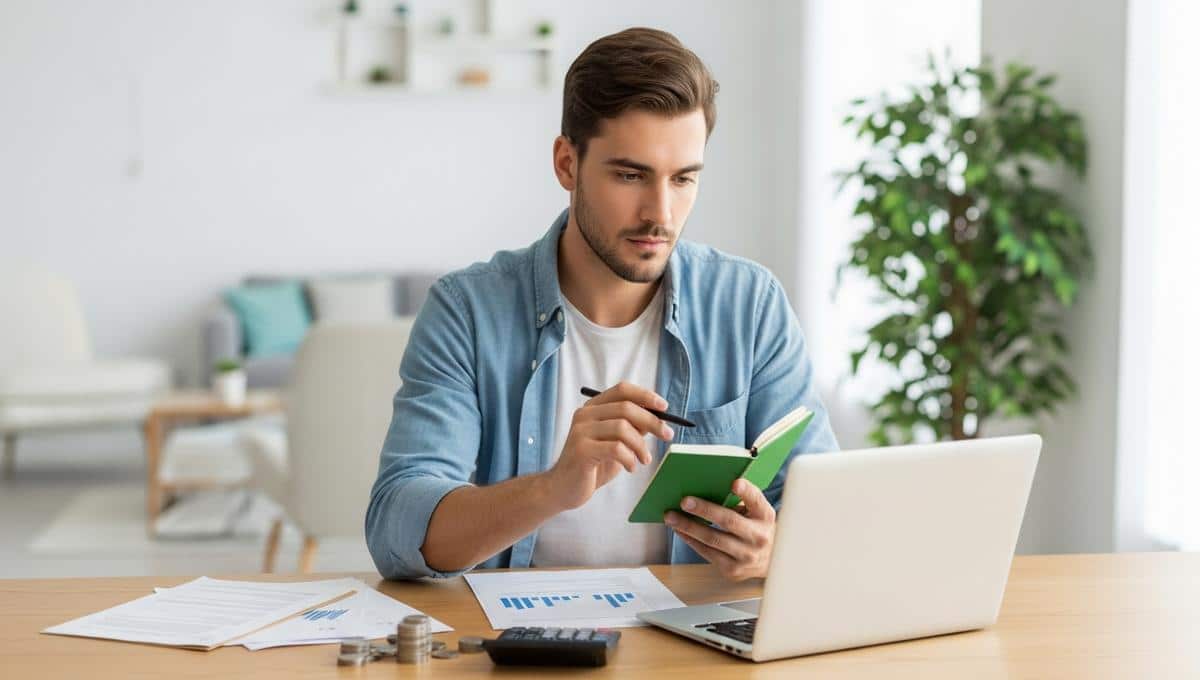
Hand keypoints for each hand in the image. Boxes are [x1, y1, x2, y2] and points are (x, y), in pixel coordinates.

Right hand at [543, 382, 674, 510]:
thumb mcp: (616, 442)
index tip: (665, 407)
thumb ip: (631, 428)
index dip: (645, 395)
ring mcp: (581, 431)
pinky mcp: (581, 450)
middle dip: (652, 421)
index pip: (622, 390)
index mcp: (593, 408)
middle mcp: (584, 415)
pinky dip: (630, 459)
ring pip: (622, 428)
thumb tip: (658, 418)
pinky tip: (631, 468)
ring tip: (644, 460)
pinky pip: (616, 449)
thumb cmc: (593, 465)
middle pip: (626, 408)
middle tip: (668, 435)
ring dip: (641, 445)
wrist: (564, 488)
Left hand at [665, 478, 775, 581]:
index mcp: (765, 516)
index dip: (746, 491)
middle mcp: (759, 537)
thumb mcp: (756, 512)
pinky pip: (707, 553)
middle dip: (705, 510)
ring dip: (689, 527)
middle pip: (729, 521)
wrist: (770, 561)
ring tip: (672, 517)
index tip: (734, 483)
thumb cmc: (756, 528)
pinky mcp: (733, 570)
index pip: (757, 500)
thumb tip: (707, 488)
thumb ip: (740, 500)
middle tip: (684, 501)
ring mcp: (746, 556)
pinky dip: (691, 540)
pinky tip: (680, 530)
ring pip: (713, 539)